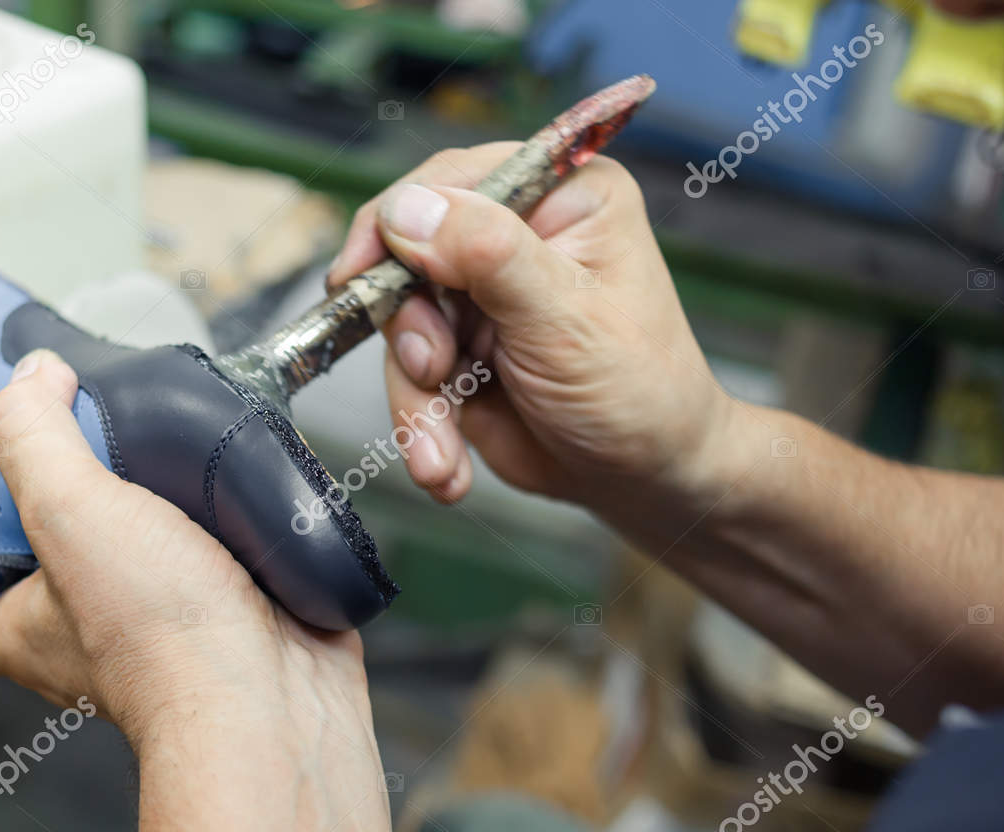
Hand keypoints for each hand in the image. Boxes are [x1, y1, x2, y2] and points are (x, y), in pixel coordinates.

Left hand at [0, 349, 370, 747]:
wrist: (272, 702)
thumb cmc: (162, 637)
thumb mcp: (66, 509)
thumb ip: (34, 435)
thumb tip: (31, 376)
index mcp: (25, 629)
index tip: (2, 478)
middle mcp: (88, 636)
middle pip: (69, 548)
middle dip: (90, 497)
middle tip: (105, 443)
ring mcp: (165, 629)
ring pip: (151, 547)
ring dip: (169, 505)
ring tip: (176, 456)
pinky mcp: (232, 618)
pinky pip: (224, 558)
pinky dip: (234, 525)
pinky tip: (238, 487)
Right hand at [327, 150, 742, 513]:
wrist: (644, 478)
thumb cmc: (638, 388)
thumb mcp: (565, 315)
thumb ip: (487, 255)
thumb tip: (407, 209)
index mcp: (558, 196)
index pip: (452, 181)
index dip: (395, 223)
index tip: (359, 274)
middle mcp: (514, 237)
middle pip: (409, 258)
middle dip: (413, 331)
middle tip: (432, 371)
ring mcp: (481, 298)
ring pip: (401, 328)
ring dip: (416, 400)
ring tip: (440, 452)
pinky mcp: (460, 354)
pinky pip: (408, 378)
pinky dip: (421, 426)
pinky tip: (447, 468)